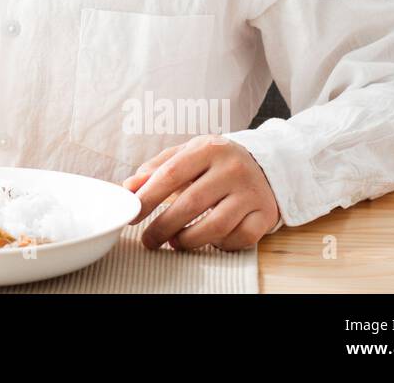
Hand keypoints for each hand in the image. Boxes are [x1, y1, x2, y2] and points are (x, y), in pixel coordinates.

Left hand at [121, 135, 278, 251]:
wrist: (265, 163)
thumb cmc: (215, 162)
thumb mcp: (187, 154)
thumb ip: (156, 168)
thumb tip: (129, 188)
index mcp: (208, 148)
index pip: (171, 174)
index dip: (149, 197)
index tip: (133, 214)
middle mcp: (232, 169)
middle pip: (191, 203)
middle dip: (163, 226)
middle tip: (149, 240)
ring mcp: (251, 192)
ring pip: (216, 226)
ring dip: (189, 240)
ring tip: (174, 242)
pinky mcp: (265, 213)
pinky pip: (239, 238)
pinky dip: (220, 244)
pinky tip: (208, 240)